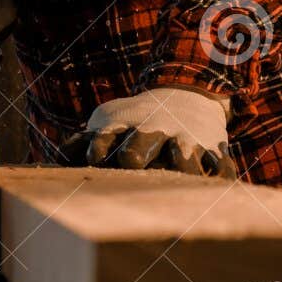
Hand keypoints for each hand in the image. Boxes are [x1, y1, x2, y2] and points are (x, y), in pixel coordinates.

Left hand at [73, 87, 235, 177]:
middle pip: (140, 147)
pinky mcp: (212, 149)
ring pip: (183, 160)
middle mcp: (154, 134)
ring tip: (180, 182)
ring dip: (180, 171)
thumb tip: (60, 158)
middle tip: (131, 165)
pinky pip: (220, 166)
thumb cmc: (138, 117)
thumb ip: (82, 140)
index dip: (98, 148)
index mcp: (124, 128)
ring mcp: (184, 141)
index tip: (94, 158)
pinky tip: (218, 188)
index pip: (105, 138)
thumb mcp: (109, 119)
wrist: (187, 92)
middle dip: (134, 155)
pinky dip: (220, 177)